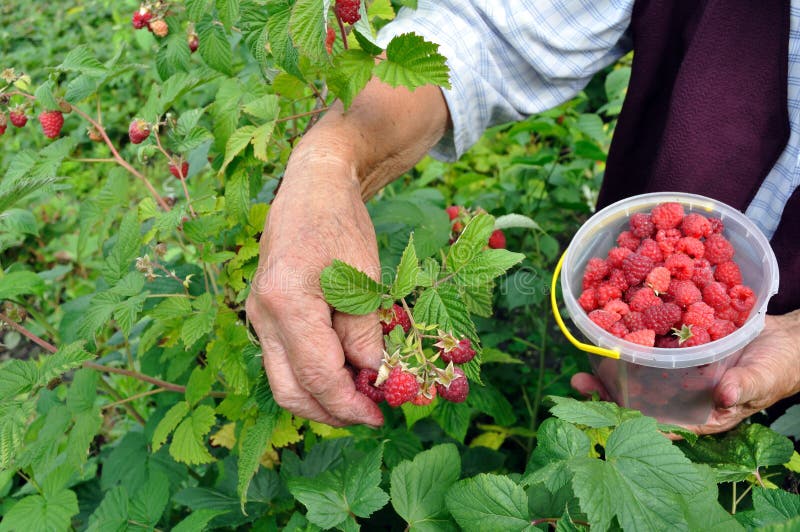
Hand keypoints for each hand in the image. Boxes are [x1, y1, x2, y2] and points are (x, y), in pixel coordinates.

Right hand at [246, 149, 384, 426]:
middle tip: (368, 416)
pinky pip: (283, 359)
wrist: (312, 187)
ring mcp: (257, 315)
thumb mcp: (364, 278)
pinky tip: (342, 372)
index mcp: (286, 301)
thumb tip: (371, 375)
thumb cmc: (341, 224)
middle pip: (289, 389)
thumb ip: (364, 332)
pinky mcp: (263, 314)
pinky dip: (311, 375)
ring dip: (319, 397)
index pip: (317, 374)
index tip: (378, 416)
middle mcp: (261, 314)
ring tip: (358, 398)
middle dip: (330, 412)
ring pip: (282, 379)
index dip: (348, 403)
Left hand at [571, 311, 799, 434]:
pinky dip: (629, 345)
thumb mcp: (763, 377)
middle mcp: (685, 396)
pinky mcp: (678, 351)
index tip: (607, 417)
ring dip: (610, 372)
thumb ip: (744, 386)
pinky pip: (650, 350)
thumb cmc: (778, 367)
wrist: (784, 340)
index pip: (663, 424)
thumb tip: (723, 395)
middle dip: (609, 395)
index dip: (633, 423)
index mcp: (703, 413)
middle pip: (640, 401)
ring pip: (638, 377)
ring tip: (581, 368)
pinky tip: (606, 336)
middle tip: (580, 385)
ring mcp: (679, 374)